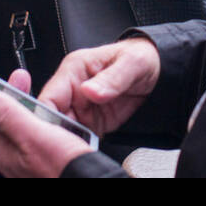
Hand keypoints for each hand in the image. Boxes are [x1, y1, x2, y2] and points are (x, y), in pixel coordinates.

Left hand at [0, 69, 95, 177]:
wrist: (90, 188)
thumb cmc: (66, 171)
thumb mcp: (35, 137)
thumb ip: (7, 116)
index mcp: (6, 151)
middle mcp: (15, 158)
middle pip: (4, 120)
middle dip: (12, 95)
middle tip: (22, 78)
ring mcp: (31, 161)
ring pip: (24, 127)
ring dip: (30, 107)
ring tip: (41, 95)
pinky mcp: (48, 162)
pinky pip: (41, 136)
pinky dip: (46, 121)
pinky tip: (57, 118)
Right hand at [38, 38, 160, 135]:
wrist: (158, 71)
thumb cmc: (141, 58)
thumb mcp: (132, 64)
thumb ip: (112, 78)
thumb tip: (89, 91)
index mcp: (74, 69)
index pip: (49, 97)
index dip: (47, 117)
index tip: (57, 132)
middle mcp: (73, 89)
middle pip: (53, 118)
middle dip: (59, 133)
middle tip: (73, 143)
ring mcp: (81, 107)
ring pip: (64, 130)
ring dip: (70, 140)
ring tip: (82, 145)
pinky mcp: (92, 122)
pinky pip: (80, 137)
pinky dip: (82, 145)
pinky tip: (88, 146)